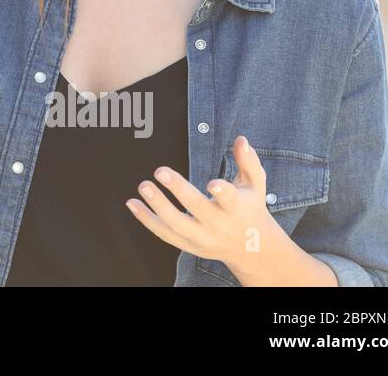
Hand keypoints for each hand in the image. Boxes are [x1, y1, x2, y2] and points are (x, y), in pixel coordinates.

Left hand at [125, 135, 275, 272]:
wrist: (251, 248)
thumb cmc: (249, 207)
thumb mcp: (255, 184)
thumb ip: (248, 161)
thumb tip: (241, 139)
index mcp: (237, 208)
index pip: (230, 200)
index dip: (222, 192)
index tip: (212, 183)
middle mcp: (219, 225)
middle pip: (197, 209)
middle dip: (179, 190)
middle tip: (160, 171)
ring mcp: (202, 238)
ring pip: (176, 225)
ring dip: (157, 205)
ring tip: (143, 185)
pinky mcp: (188, 245)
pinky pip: (164, 233)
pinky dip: (146, 219)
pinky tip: (132, 203)